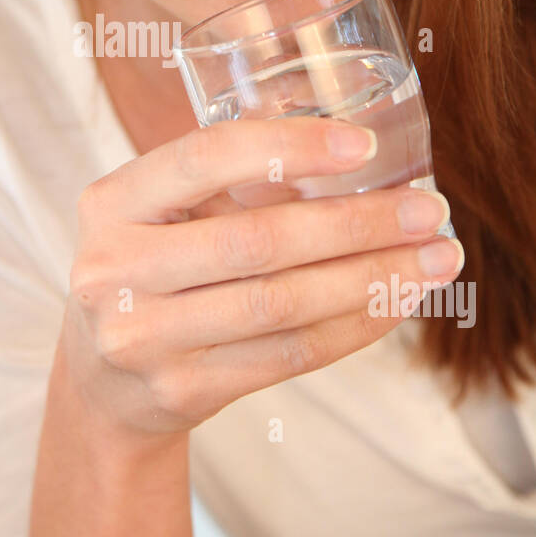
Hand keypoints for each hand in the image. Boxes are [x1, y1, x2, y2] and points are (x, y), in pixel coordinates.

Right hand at [61, 117, 461, 439]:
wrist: (101, 381)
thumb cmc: (149, 270)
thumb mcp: (157, 214)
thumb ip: (224, 180)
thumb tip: (354, 152)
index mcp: (110, 203)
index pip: (203, 158)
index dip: (286, 146)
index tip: (365, 145)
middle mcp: (114, 270)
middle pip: (257, 240)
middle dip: (357, 223)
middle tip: (428, 212)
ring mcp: (142, 338)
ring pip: (282, 304)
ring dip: (371, 278)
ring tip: (434, 261)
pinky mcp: (181, 390)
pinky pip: (288, 354)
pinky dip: (353, 326)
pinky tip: (394, 303)